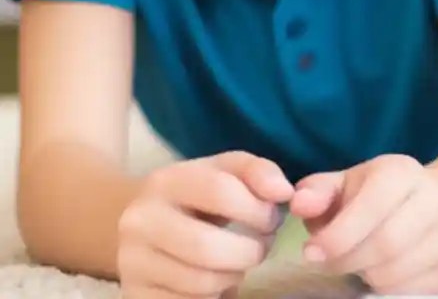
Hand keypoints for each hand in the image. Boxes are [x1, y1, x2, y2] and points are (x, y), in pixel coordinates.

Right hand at [117, 151, 292, 297]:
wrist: (144, 223)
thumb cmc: (198, 195)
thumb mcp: (226, 171)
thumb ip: (259, 172)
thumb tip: (284, 193)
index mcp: (165, 182)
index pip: (221, 191)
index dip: (258, 210)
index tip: (273, 220)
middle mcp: (140, 222)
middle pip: (207, 247)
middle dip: (250, 251)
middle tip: (260, 247)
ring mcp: (131, 262)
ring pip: (201, 283)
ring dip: (234, 276)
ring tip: (238, 261)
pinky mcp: (135, 295)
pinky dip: (213, 296)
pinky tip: (215, 278)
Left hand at [290, 154, 437, 294]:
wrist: (423, 203)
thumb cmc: (370, 195)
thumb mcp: (341, 185)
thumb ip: (316, 193)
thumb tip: (300, 203)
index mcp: (402, 172)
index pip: (373, 205)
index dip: (338, 235)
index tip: (310, 252)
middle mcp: (435, 199)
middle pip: (387, 243)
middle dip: (346, 260)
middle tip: (325, 263)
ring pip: (396, 271)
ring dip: (364, 275)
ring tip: (355, 263)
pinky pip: (410, 291)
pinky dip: (384, 288)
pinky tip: (377, 271)